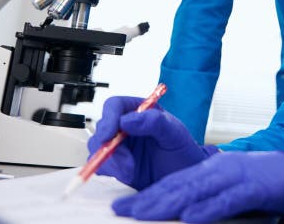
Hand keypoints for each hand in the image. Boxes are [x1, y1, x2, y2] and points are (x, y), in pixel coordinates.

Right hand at [89, 96, 215, 189]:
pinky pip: (103, 165)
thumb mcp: (175, 133)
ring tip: (130, 171)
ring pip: (98, 148)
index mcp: (139, 111)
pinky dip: (112, 170)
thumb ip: (154, 123)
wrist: (185, 177)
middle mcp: (126, 126)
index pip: (115, 105)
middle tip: (126, 160)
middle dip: (109, 145)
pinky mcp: (118, 165)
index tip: (110, 133)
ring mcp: (120, 146)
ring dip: (111, 160)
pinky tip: (128, 175)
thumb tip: (127, 120)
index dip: (109, 117)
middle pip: (103, 128)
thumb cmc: (183, 151)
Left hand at [112, 150, 283, 222]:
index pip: (176, 182)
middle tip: (121, 209)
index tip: (125, 206)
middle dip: (147, 199)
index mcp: (216, 168)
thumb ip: (215, 200)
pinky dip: (206, 209)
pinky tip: (189, 218)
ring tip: (143, 213)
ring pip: (195, 190)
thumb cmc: (277, 185)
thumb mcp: (239, 191)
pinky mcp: (254, 188)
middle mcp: (221, 168)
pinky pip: (225, 200)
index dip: (149, 195)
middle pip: (178, 184)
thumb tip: (188, 216)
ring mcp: (237, 176)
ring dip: (166, 203)